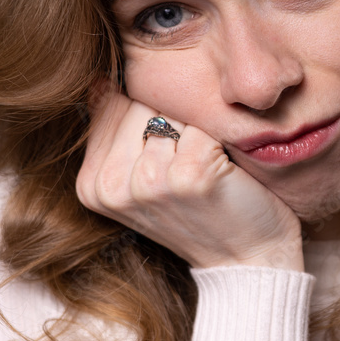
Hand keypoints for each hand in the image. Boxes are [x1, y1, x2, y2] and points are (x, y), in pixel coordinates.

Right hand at [75, 82, 304, 270]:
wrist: (246, 259)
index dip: (149, 117)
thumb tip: (97, 80)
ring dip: (197, 130)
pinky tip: (223, 171)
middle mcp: (113, 186)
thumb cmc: (201, 213)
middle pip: (141, 102)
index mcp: (92, 185)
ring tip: (204, 167)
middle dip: (172, 122)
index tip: (167, 154)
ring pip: (174, 111)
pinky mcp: (192, 175)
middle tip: (188, 163)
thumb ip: (117, 133)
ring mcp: (152, 181)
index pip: (112, 104)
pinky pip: (206, 123)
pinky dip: (221, 139)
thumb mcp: (144, 179)